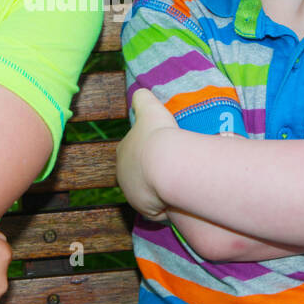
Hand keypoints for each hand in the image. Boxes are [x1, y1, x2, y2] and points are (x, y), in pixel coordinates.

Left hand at [117, 88, 178, 222]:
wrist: (166, 162)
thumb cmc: (158, 133)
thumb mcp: (149, 108)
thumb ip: (142, 99)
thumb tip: (140, 92)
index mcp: (123, 152)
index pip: (133, 153)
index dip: (148, 152)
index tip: (164, 151)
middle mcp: (123, 175)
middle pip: (140, 176)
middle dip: (153, 175)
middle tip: (175, 169)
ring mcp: (134, 195)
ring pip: (149, 194)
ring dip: (161, 192)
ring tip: (180, 186)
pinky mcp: (147, 211)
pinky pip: (159, 211)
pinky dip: (168, 207)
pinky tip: (180, 200)